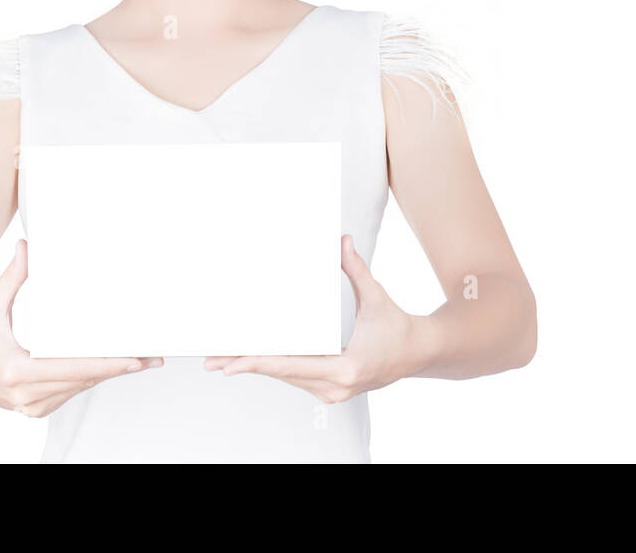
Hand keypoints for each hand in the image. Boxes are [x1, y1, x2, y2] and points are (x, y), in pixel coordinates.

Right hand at [0, 239, 163, 416]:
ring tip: (143, 360)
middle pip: (83, 380)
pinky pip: (71, 393)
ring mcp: (30, 406)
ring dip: (110, 374)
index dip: (104, 364)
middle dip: (119, 367)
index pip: (70, 369)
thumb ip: (13, 277)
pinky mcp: (34, 409)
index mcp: (15, 371)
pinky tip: (113, 367)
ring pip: (80, 388)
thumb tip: (27, 247)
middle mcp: (24, 394)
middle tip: (152, 356)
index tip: (132, 359)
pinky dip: (91, 379)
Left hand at [203, 234, 428, 402]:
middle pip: (282, 374)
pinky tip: (257, 362)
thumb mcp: (376, 297)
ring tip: (227, 360)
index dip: (259, 362)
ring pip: (288, 379)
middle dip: (247, 364)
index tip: (233, 361)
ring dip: (258, 368)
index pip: (292, 365)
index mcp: (346, 367)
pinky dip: (277, 369)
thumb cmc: (399, 328)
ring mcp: (335, 392)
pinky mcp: (333, 391)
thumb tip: (342, 242)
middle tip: (214, 359)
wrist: (420, 353)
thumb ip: (356, 269)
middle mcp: (337, 386)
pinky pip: (298, 380)